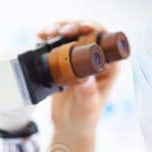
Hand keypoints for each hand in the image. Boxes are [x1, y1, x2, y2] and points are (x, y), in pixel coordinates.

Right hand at [38, 20, 123, 140]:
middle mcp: (97, 58)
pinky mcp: (66, 60)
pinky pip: (59, 43)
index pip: (105, 39)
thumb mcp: (87, 107)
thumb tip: (85, 75)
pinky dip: (49, 37)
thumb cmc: (84, 118)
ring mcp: (80, 57)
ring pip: (71, 34)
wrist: (69, 126)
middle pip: (86, 31)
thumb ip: (87, 93)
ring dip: (58, 28)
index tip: (78, 28)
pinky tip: (40, 36)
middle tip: (57, 31)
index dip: (92, 28)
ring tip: (45, 32)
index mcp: (110, 66)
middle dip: (71, 26)